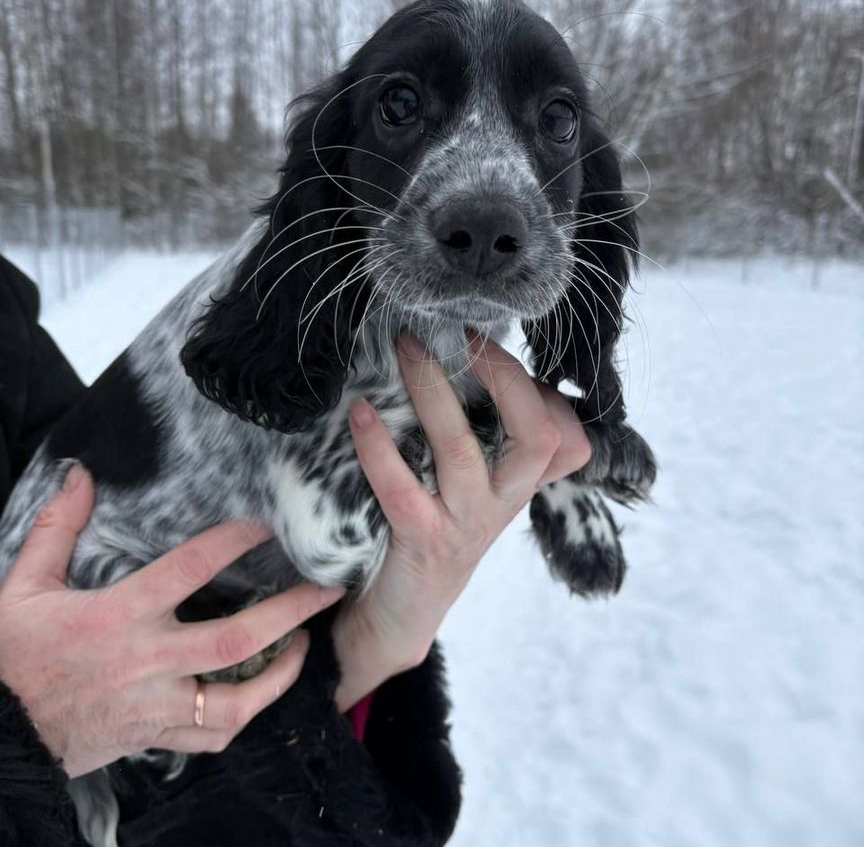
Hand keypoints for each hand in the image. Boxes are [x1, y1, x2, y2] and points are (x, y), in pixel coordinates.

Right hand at [0, 465, 344, 776]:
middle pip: (235, 639)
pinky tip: (261, 694)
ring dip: (281, 675)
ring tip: (306, 644)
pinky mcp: (154, 737)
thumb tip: (81, 475)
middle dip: (290, 612)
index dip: (233, 542)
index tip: (266, 523)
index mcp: (117, 616)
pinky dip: (243, 718)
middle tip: (328, 590)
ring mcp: (155, 705)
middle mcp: (145, 661)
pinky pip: (210, 737)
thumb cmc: (12, 658)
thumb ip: (57, 528)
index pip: (189, 570)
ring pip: (234, 700)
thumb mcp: (23, 587)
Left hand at [332, 334, 590, 709]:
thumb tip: (472, 361)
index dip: (545, 393)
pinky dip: (378, 446)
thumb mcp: (482, 485)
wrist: (407, 610)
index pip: (569, 440)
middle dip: (506, 377)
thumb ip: (493, 438)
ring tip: (408, 348)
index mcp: (523, 485)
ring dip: (433, 392)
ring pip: (462, 451)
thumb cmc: (441, 528)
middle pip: (538, 438)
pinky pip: (401, 488)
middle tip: (468, 335)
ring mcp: (466, 525)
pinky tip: (360, 413)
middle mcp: (505, 503)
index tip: (496, 354)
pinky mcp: (422, 541)